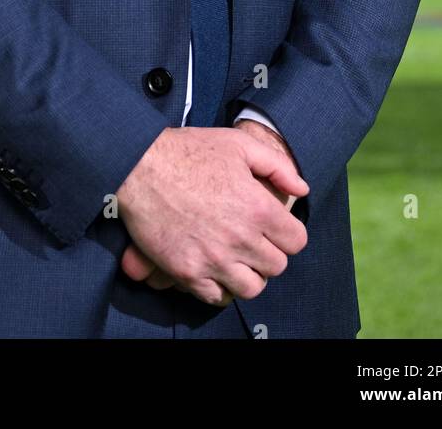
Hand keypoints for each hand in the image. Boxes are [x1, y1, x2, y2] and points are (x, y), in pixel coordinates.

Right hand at [115, 124, 307, 306]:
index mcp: (258, 208)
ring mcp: (214, 259)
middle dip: (269, 253)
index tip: (276, 228)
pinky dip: (219, 287)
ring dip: (248, 274)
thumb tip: (302, 189)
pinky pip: (217, 297)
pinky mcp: (188, 272)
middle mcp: (241, 239)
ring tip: (236, 257)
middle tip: (253, 240)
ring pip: (251, 288)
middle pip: (277, 266)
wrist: (139, 165)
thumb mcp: (237, 145)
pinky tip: (213, 268)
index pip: (297, 241)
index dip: (288, 233)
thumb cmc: (189, 151)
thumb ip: (277, 167)